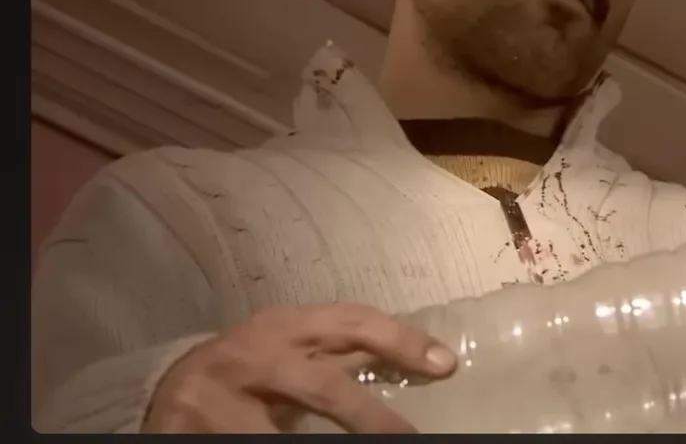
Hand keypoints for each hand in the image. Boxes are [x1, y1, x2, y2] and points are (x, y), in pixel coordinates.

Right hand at [141, 303, 456, 432]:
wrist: (169, 390)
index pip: (352, 322)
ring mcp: (219, 398)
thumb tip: (426, 361)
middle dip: (372, 418)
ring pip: (281, 435)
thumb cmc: (252, 369)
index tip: (446, 365)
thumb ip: (342, 354)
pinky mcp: (190, 433)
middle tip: (409, 438)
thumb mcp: (295, 351)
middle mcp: (255, 355)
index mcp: (286, 325)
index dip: (401, 341)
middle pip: (324, 387)